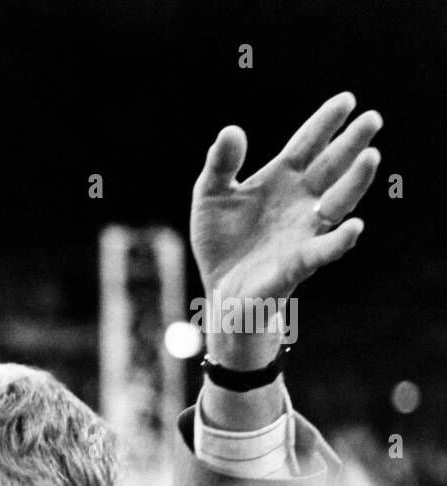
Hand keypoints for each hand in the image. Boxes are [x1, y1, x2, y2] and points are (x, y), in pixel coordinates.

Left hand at [191, 92, 380, 368]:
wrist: (220, 288)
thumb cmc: (222, 241)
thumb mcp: (211, 196)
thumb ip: (220, 165)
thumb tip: (230, 130)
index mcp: (281, 180)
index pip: (307, 145)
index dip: (325, 124)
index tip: (347, 99)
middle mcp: (301, 202)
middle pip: (330, 168)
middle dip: (350, 144)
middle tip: (372, 119)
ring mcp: (303, 231)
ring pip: (337, 203)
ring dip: (355, 182)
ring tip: (371, 157)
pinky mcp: (298, 263)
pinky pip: (323, 251)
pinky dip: (339, 241)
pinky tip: (354, 227)